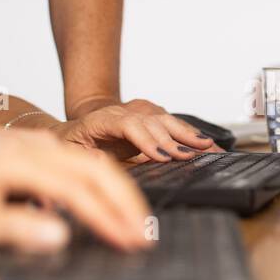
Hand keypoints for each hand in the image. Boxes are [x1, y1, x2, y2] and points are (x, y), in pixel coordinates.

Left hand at [0, 127, 152, 253]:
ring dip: (110, 193)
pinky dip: (90, 186)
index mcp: (21, 160)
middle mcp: (27, 147)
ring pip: (82, 164)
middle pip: (93, 168)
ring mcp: (24, 147)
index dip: (112, 216)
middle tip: (143, 236)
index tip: (134, 243)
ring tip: (128, 224)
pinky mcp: (19, 154)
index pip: (82, 187)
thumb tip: (59, 234)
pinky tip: (91, 211)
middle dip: (124, 201)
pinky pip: (67, 166)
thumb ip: (14, 227)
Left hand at [55, 99, 221, 161]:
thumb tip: (103, 168)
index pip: (128, 124)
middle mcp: (123, 111)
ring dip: (188, 134)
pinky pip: (172, 124)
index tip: (162, 157)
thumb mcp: (70, 152)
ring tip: (208, 147)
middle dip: (173, 140)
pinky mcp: (150, 118)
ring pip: (166, 120)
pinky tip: (205, 144)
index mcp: (102, 120)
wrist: (75, 128)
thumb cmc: (71, 143)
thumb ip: (87, 159)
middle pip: (152, 121)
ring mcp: (138, 112)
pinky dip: (190, 134)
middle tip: (191, 157)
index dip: (146, 140)